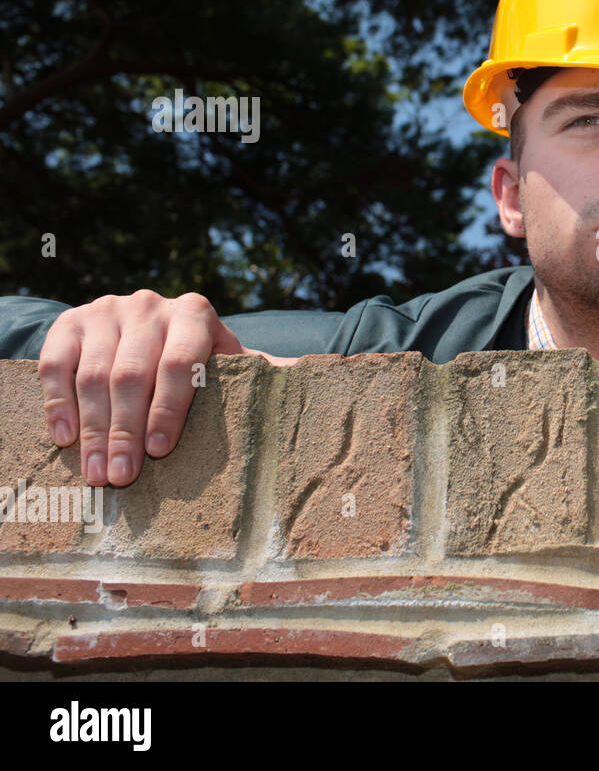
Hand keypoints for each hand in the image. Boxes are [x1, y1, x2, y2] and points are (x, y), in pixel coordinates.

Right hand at [38, 290, 296, 486]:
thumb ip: (278, 375)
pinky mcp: (70, 322)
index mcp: (196, 313)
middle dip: (126, 432)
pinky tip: (65, 440)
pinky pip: (56, 364)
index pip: (182, 362)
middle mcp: (149, 304)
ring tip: (98, 474)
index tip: (162, 452)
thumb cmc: (208, 364)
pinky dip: (59, 403)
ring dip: (93, 429)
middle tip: (120, 478)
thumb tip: (357, 380)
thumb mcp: (240, 366)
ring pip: (93, 375)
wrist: (154, 330)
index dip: (170, 409)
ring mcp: (106, 310)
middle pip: (131, 374)